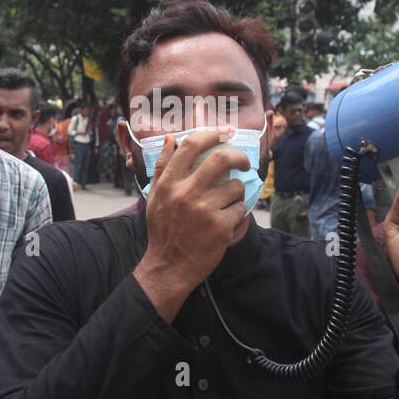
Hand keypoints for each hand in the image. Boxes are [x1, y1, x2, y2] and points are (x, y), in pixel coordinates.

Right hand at [133, 128, 249, 321]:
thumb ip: (163, 167)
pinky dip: (237, 213)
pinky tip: (226, 221)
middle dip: (238, 157)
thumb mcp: (155, 197)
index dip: (212, 133)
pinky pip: (240, 208)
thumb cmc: (163, 231)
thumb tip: (172, 138)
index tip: (226, 132)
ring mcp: (204, 210)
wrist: (168, 267)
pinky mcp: (220, 227)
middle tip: (243, 162)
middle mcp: (186, 193)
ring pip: (235, 186)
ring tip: (227, 202)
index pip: (192, 146)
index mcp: (169, 183)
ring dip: (236, 192)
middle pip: (221, 158)